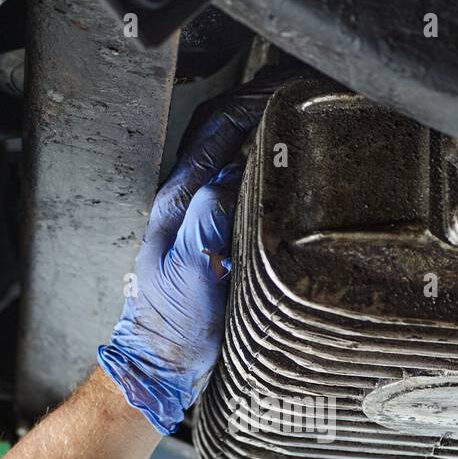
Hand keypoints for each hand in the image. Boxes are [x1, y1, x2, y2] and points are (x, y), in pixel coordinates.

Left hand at [97, 72, 287, 434]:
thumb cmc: (171, 326)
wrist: (161, 367)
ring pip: (231, 167)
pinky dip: (262, 180)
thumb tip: (232, 177)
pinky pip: (240, 198)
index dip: (248, 105)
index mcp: (176, 203)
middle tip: (296, 101)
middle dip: (257, 114)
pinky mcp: (213, 246)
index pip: (213, 132)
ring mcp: (198, 225)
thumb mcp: (191, 269)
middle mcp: (185, 206)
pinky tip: (283, 184)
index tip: (281, 91)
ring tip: (295, 130)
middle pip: (221, 140)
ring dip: (260, 143)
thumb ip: (207, 218)